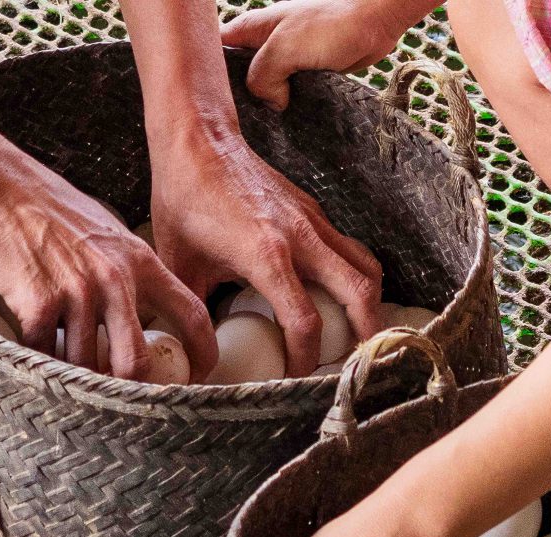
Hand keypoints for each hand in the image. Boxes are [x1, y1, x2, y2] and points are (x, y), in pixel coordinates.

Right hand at [0, 162, 215, 381]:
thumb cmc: (48, 209)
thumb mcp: (105, 235)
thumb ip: (127, 273)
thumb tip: (137, 318)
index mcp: (140, 261)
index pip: (192, 314)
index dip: (203, 354)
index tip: (197, 376)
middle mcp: (115, 279)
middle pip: (135, 363)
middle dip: (127, 393)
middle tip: (118, 404)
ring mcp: (77, 293)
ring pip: (85, 366)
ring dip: (74, 378)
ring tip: (64, 375)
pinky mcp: (39, 304)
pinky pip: (44, 354)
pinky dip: (38, 361)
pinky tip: (32, 351)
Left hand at [150, 133, 383, 375]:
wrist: (198, 145)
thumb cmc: (183, 204)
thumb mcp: (180, 267)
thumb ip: (193, 315)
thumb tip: (197, 356)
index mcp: (266, 255)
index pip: (304, 321)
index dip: (306, 358)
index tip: (298, 377)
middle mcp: (300, 237)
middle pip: (359, 292)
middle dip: (367, 333)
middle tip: (360, 364)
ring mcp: (313, 220)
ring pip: (365, 266)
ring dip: (370, 303)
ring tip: (358, 334)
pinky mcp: (314, 211)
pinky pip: (351, 249)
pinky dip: (356, 277)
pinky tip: (339, 299)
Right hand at [223, 0, 431, 109]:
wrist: (375, 23)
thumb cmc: (332, 24)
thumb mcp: (284, 48)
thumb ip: (262, 76)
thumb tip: (269, 103)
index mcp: (251, 28)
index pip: (214, 50)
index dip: (206, 74)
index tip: (205, 100)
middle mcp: (264, 43)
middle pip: (236, 75)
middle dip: (236, 96)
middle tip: (236, 120)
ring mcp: (285, 59)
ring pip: (262, 88)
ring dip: (264, 105)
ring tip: (260, 124)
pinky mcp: (303, 74)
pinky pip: (285, 95)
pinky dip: (285, 106)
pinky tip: (284, 119)